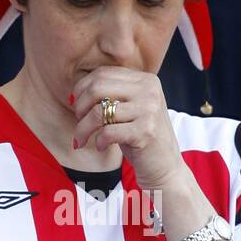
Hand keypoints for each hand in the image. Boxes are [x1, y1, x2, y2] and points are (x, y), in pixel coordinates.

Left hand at [70, 67, 187, 191]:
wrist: (165, 166)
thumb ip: (111, 94)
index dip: (82, 89)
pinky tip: (100, 146)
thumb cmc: (140, 137)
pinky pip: (107, 132)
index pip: (102, 73)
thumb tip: (75, 91)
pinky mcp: (146, 131)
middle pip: (97, 88)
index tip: (76, 106)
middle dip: (80, 107)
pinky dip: (98, 141)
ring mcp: (149, 110)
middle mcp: (149, 90)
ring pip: (98, 112)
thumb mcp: (129, 109)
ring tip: (81, 139)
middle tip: (78, 122)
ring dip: (83, 128)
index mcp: (145, 79)